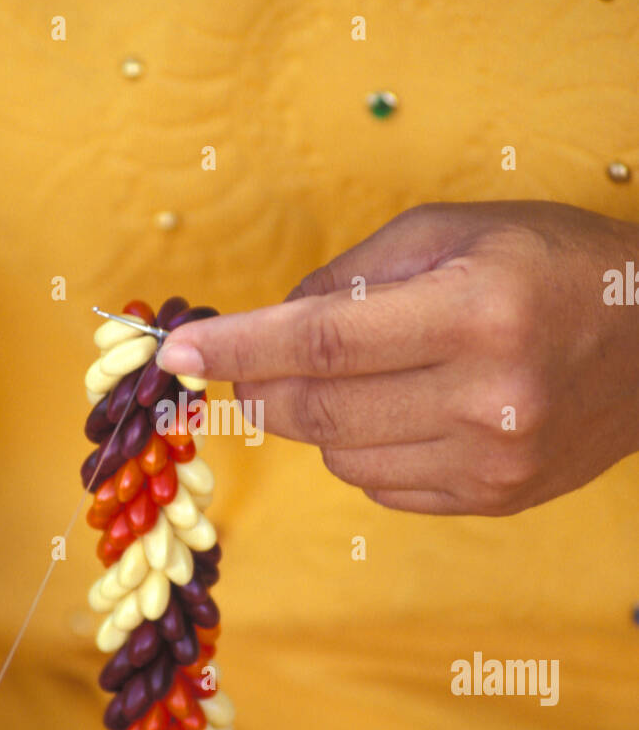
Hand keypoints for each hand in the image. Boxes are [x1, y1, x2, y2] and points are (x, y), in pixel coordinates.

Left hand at [155, 202, 638, 514]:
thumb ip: (351, 276)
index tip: (175, 353)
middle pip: (320, 411)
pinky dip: (362, 450)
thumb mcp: (455, 230)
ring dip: (317, 418)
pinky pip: (381, 488)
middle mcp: (487, 400)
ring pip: (342, 458)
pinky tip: (396, 410)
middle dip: (260, 387)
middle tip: (242, 363)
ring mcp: (493, 463)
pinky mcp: (495, 500)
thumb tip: (268, 323)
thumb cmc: (553, 264)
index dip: (237, 348)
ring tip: (355, 375)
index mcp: (476, 313)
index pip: (321, 343)